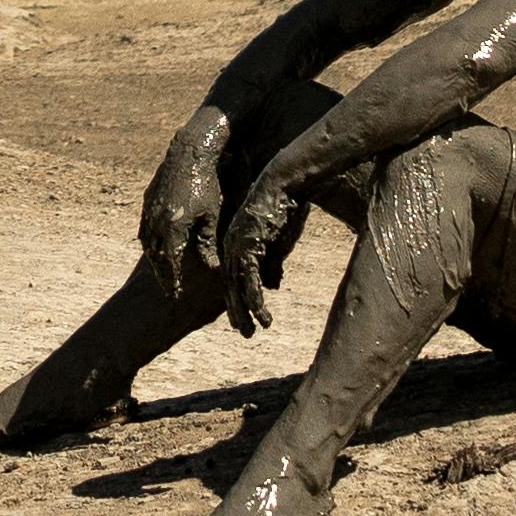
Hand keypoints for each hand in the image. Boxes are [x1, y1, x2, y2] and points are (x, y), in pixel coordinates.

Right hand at [139, 114, 231, 296]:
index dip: (172, 281)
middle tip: (168, 290)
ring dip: (154, 259)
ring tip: (162, 272)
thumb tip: (213, 268)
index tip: (175, 294)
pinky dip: (149, 242)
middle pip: (155, 256)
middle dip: (161, 275)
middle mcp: (156, 221)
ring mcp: (148, 210)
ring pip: (147, 242)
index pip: (169, 262)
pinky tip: (154, 247)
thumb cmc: (206, 185)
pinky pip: (144, 228)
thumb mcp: (212, 216)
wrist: (187, 153)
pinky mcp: (147, 200)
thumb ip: (208, 243)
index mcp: (173, 227)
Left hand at [219, 173, 301, 336]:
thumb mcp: (279, 241)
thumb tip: (273, 287)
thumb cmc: (284, 207)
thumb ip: (273, 263)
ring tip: (251, 332)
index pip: (232, 276)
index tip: (242, 317)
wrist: (285, 183)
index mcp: (236, 243)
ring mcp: (236, 246)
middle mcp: (231, 245)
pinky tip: (262, 316)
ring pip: (236, 287)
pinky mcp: (246, 246)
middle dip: (237, 311)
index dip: (237, 298)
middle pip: (230, 285)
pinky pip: (248, 280)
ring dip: (244, 311)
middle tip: (244, 332)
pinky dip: (254, 300)